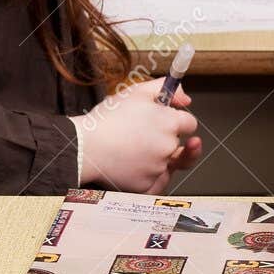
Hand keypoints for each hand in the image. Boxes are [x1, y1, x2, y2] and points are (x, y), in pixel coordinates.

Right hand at [75, 79, 200, 193]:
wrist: (83, 146)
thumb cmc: (107, 119)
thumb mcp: (136, 92)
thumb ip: (164, 88)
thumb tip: (185, 98)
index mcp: (170, 123)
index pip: (189, 124)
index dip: (177, 122)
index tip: (163, 123)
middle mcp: (168, 146)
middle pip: (177, 144)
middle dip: (164, 140)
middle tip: (140, 137)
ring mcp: (158, 167)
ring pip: (166, 164)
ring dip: (155, 159)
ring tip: (131, 150)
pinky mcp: (146, 185)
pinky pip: (155, 183)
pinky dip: (147, 178)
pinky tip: (133, 167)